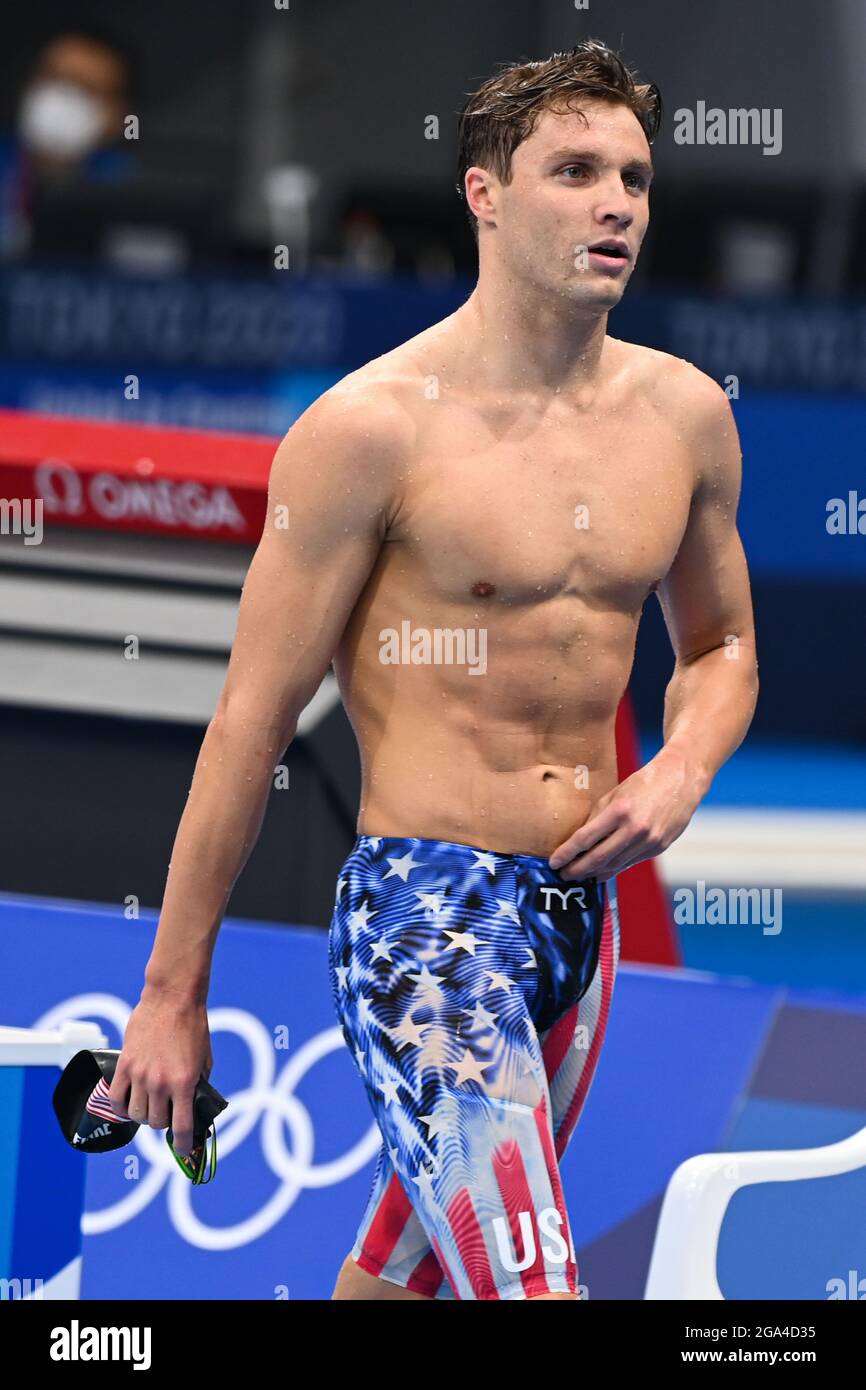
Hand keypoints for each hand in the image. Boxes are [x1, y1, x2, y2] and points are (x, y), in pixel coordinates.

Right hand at [109, 986, 212, 1157]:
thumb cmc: (193, 1026)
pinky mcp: (125, 1064)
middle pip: (155, 1123)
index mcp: (184, 1082)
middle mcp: (160, 1083)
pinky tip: (130, 1103)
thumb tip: (193, 1106)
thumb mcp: (205, 1060)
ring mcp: (140, 1074)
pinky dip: (122, 1106)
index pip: (181, 1127)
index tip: (183, 1151)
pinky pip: (117, 1098)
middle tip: (168, 1113)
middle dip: (164, 1123)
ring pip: (136, 1114)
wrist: (173, 998)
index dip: (182, 1144)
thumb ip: (197, 1085)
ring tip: (150, 1105)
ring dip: (144, 1115)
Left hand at [548, 746, 703, 880]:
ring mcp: (649, 841)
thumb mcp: (614, 794)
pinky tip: (602, 871)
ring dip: (594, 873)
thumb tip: (579, 842)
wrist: (680, 780)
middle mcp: (635, 829)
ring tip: (579, 875)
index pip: (585, 838)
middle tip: (563, 874)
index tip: (554, 862)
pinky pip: (630, 863)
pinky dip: (613, 869)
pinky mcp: (658, 848)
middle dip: (577, 870)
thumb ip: (597, 818)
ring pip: (614, 865)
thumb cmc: (643, 783)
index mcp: (620, 810)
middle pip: (598, 858)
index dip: (567, 853)